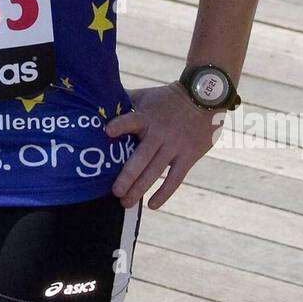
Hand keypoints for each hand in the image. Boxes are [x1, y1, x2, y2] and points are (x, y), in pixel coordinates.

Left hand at [103, 82, 224, 209]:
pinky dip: (164, 193)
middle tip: (115, 192)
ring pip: (155, 171)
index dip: (120, 125)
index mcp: (146, 118)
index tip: (108, 131)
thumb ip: (125, 99)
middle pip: (142, 157)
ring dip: (140, 189)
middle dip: (127, 176)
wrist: (203, 98)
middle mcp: (159, 133)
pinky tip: (152, 205)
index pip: (131, 120)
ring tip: (126, 203)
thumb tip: (99, 97)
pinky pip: (175, 178)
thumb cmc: (167, 99)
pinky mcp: (188, 156)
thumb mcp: (146, 96)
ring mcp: (175, 146)